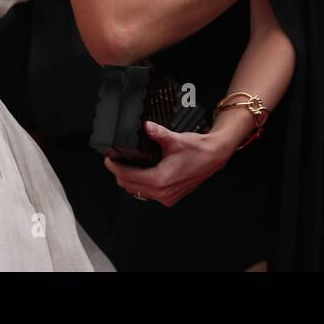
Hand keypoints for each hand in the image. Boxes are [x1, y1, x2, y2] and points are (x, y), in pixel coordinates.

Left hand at [103, 121, 232, 205]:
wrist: (215, 156)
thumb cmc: (198, 149)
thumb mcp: (175, 139)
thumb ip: (158, 133)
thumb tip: (146, 126)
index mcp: (160, 180)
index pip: (128, 177)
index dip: (115, 167)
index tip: (108, 159)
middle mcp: (162, 193)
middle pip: (130, 186)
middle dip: (120, 173)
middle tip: (115, 160)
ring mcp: (167, 197)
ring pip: (139, 191)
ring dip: (130, 180)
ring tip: (126, 164)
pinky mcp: (171, 197)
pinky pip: (149, 193)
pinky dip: (142, 183)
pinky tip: (142, 171)